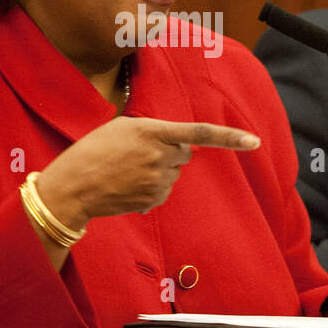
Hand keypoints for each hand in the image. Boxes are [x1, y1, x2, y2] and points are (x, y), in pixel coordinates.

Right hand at [34, 116, 260, 229]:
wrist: (72, 187)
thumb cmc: (93, 151)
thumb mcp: (121, 127)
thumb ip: (154, 131)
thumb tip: (179, 147)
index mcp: (153, 132)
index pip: (199, 133)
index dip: (229, 138)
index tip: (254, 142)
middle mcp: (160, 157)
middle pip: (183, 154)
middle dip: (169, 152)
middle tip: (137, 152)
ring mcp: (157, 182)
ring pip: (173, 173)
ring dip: (158, 170)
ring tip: (126, 170)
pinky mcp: (152, 200)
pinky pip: (162, 190)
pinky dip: (150, 187)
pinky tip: (127, 185)